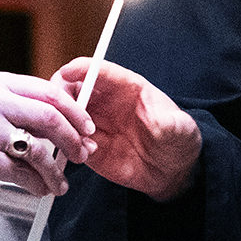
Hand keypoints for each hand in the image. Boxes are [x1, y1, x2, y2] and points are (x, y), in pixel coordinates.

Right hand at [0, 70, 95, 195]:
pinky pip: (21, 173)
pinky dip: (37, 185)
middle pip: (49, 115)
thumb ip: (12, 104)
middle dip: (73, 138)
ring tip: (60, 182)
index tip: (85, 125)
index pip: (47, 90)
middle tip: (82, 153)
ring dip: (55, 170)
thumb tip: (55, 118)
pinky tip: (40, 189)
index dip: (73, 110)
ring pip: (38, 148)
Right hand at [54, 58, 201, 201]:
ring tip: (74, 136)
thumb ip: (169, 123)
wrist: (172, 171)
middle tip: (59, 108)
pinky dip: (66, 143)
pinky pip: (67, 139)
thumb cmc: (177, 141)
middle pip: (73, 86)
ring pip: (64, 112)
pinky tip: (80, 153)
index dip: (81, 69)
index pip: (100, 71)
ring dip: (61, 120)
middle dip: (61, 93)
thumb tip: (159, 119)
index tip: (67, 72)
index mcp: (127, 87)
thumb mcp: (181, 129)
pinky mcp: (87, 145)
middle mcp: (105, 101)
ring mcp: (94, 122)